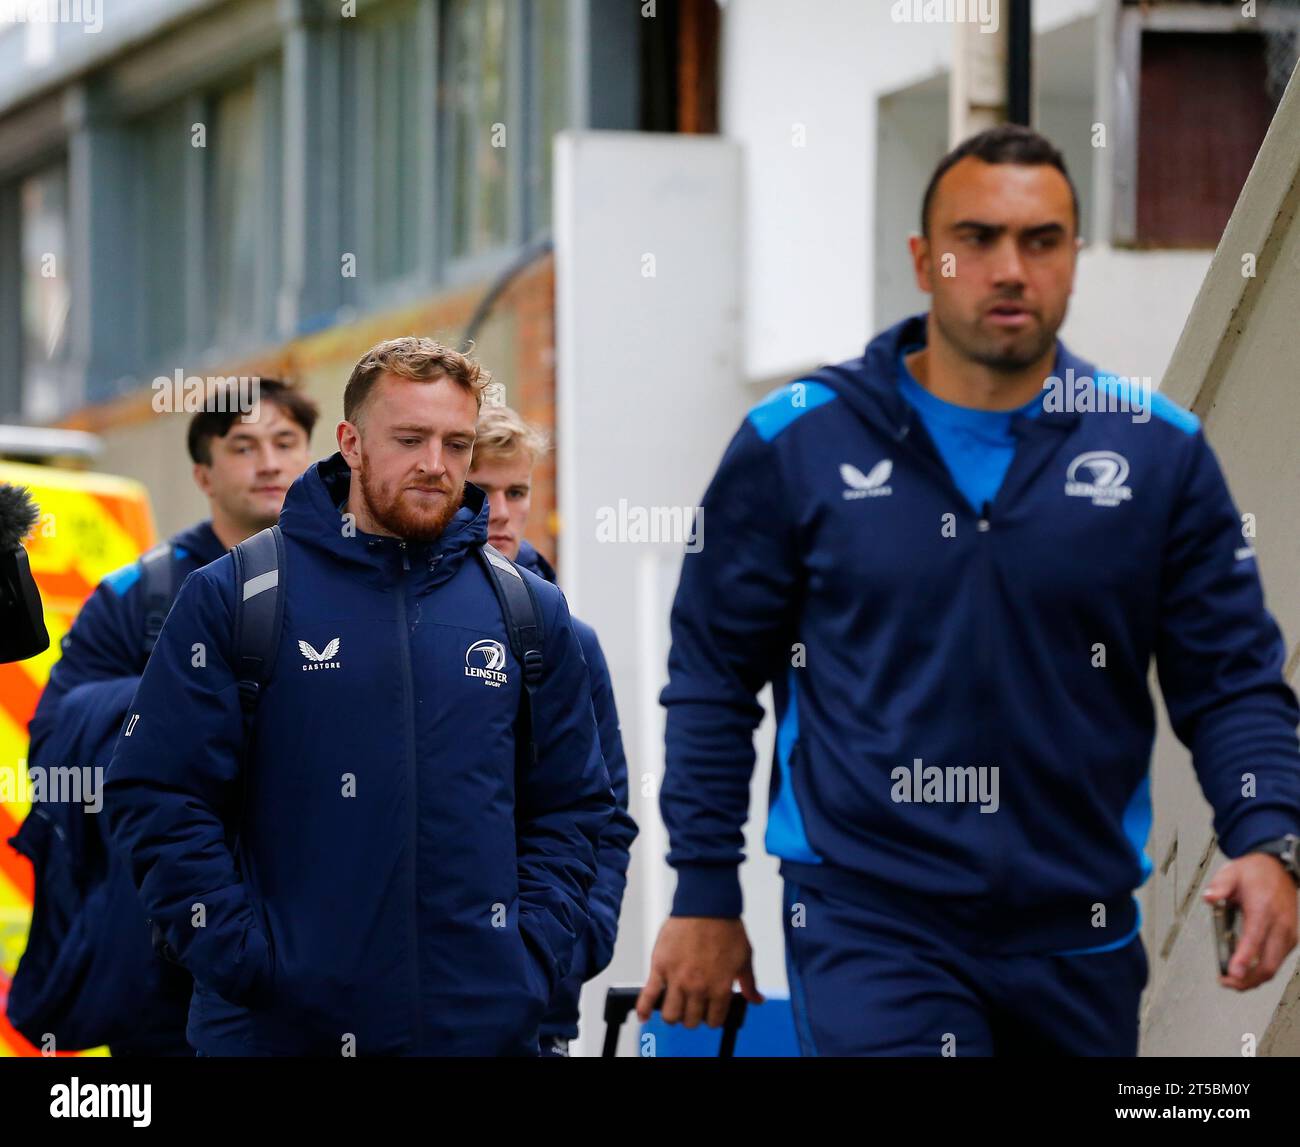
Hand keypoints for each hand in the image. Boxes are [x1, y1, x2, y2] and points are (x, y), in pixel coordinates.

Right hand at [636, 916, 764, 1028]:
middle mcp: (697, 988)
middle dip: (693, 1016)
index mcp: (719, 988)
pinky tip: (642, 1016)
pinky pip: (648, 995)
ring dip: (673, 1014)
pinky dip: (643, 1008)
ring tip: (676, 1005)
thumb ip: (749, 983)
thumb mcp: (745, 958)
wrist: (706, 904)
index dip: (712, 1017)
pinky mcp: (660, 967)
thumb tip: (757, 1000)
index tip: (710, 1010)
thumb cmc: (726, 928)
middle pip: (690, 1021)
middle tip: (693, 1005)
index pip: (714, 1020)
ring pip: (670, 1015)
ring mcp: (677, 979)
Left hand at [1203, 853, 1297, 990]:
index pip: (1254, 940)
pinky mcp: (1289, 938)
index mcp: (1263, 909)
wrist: (1277, 868)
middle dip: (1247, 979)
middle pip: (1267, 963)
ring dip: (1254, 978)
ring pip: (1274, 967)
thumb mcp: (1230, 873)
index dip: (1243, 959)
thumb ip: (1219, 886)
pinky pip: (1277, 961)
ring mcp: (1288, 934)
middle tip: (1226, 982)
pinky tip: (1246, 972)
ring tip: (1232, 980)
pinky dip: (1262, 970)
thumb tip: (1209, 898)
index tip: (1232, 973)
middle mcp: (1280, 925)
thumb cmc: (1254, 873)